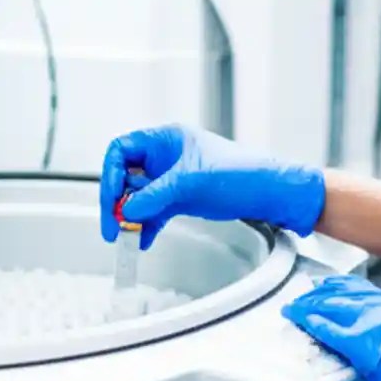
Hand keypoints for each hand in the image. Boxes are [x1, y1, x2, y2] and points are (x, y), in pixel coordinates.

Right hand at [99, 125, 325, 248]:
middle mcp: (165, 156)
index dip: (110, 174)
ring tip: (126, 239)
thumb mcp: (191, 183)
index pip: (122, 150)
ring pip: (138, 196)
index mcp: (165, 139)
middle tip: (114, 227)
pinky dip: (147, 225)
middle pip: (126, 175)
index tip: (111, 200)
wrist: (271, 193)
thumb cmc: (240, 173)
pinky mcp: (181, 197)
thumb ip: (154, 196)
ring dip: (130, 217)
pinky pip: (154, 210)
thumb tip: (125, 211)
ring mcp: (172, 177)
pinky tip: (143, 241)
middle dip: (117, 201)